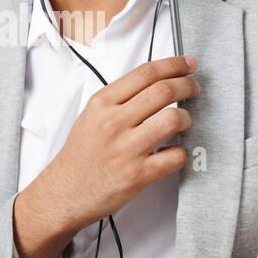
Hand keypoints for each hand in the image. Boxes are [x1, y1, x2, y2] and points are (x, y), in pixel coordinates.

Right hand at [13, 54, 199, 257]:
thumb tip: (155, 83)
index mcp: (102, 103)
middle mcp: (114, 123)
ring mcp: (127, 149)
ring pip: (174, 120)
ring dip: (187, 118)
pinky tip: (173, 151)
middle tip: (193, 88)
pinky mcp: (138, 175)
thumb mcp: (90, 116)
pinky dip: (181, 152)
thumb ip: (119, 99)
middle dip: (187, 85)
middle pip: (163, 91)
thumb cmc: (80, 155)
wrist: (65, 192)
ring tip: (185, 122)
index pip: (145, 73)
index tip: (187, 64)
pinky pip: (175, 156)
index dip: (173, 65)